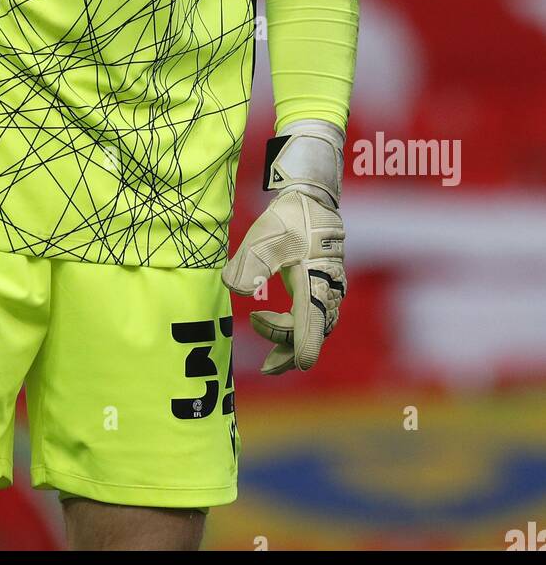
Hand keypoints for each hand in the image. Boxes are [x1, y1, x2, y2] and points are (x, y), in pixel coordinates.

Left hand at [222, 121, 346, 373]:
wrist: (310, 197)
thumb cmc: (288, 216)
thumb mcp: (265, 235)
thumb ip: (250, 263)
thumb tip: (236, 289)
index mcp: (315, 277)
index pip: (313, 318)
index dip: (307, 343)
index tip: (302, 364)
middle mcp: (327, 288)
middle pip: (315, 330)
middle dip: (291, 349)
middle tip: (266, 367)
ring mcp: (328, 288)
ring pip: (316, 326)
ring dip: (293, 342)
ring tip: (269, 363)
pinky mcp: (322, 286)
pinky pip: (314, 317)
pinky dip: (297, 330)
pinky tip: (275, 329)